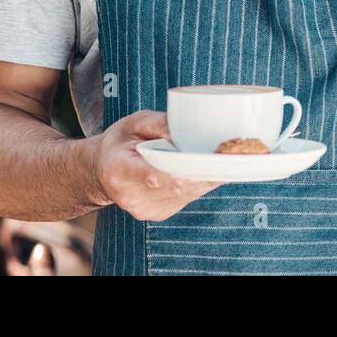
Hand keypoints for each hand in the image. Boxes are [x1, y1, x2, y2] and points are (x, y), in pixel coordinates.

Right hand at [89, 110, 222, 220]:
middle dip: (205, 168)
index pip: (152, 173)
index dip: (181, 167)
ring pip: (188, 192)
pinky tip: (214, 166)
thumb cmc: (120, 142)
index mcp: (118, 170)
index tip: (206, 157)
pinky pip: (188, 196)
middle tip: (233, 151)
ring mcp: (146, 209)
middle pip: (177, 184)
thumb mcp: (133, 122)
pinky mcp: (159, 214)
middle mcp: (132, 195)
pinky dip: (203, 181)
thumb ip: (158, 123)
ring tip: (231, 155)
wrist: (102, 172)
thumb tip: (187, 128)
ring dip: (210, 175)